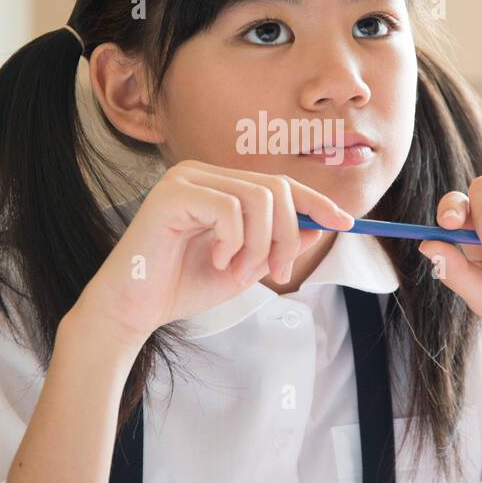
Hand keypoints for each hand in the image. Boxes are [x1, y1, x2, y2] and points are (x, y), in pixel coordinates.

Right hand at [81, 159, 353, 344]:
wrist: (134, 309)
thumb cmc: (181, 287)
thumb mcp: (244, 268)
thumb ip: (277, 247)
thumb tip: (319, 229)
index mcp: (219, 186)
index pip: (280, 184)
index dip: (317, 202)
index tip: (347, 223)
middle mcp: (203, 173)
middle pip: (276, 189)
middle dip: (289, 235)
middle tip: (279, 274)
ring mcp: (186, 178)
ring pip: (258, 199)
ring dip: (260, 245)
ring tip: (238, 272)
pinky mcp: (172, 193)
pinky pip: (229, 209)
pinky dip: (234, 241)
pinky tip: (216, 260)